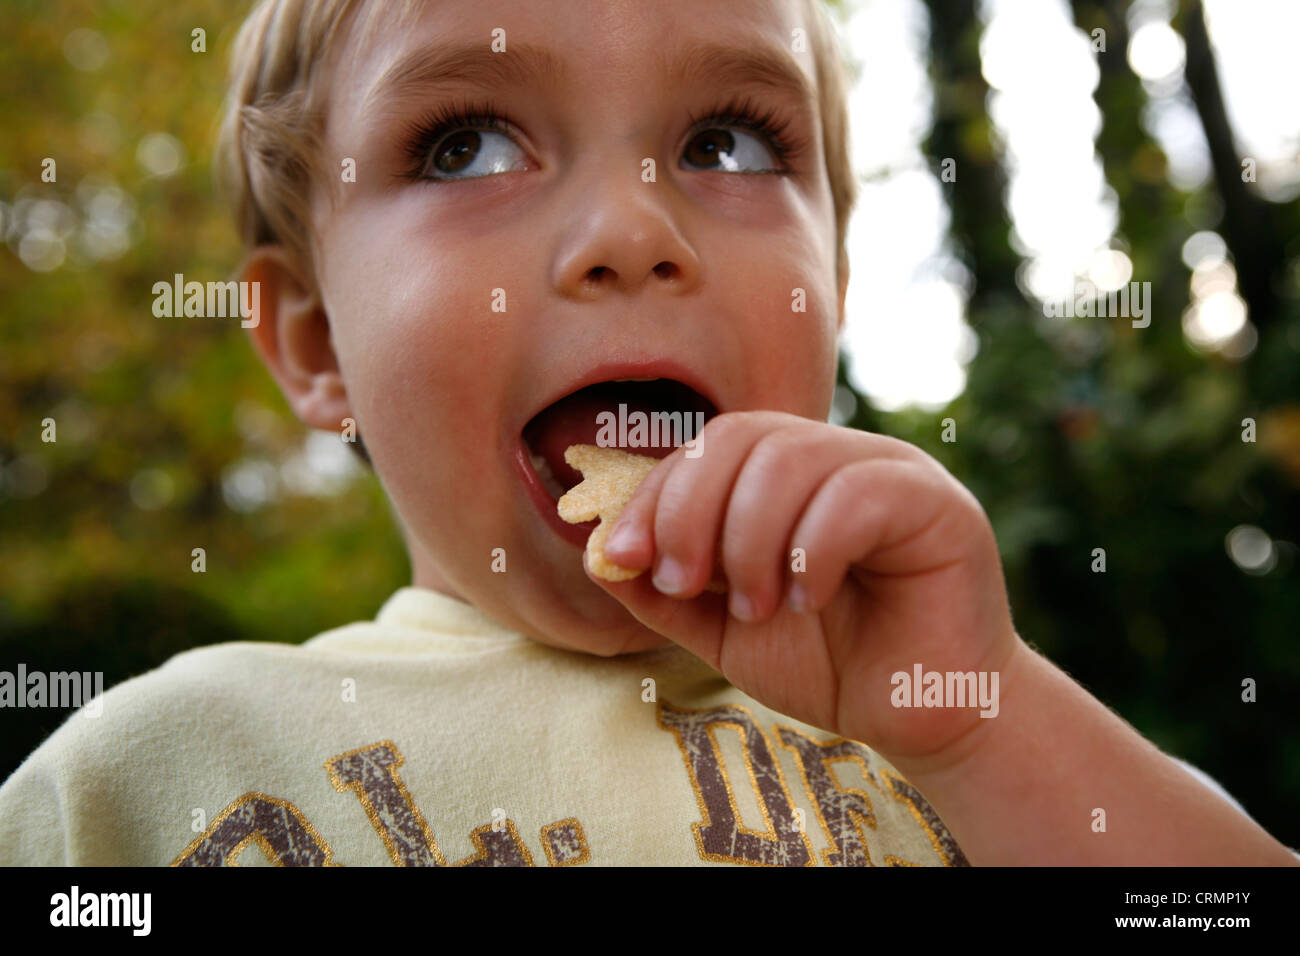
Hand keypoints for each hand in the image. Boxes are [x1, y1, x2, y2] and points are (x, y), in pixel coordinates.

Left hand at [591, 410, 1025, 764]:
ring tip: (754, 608)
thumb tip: (598, 553)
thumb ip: (664, 592)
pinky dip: (810, 549)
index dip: (653, 495)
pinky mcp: (938, 505)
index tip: (622, 557)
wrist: (916, 720)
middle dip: (690, 511)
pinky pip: (858, 493)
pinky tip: (805, 600)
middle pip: (740, 436)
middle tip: (685, 583)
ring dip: (749, 539)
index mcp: (785, 475)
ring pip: (792, 457)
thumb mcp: (722, 629)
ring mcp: (891, 470)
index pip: (706, 448)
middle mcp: (836, 456)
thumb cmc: (827, 663)